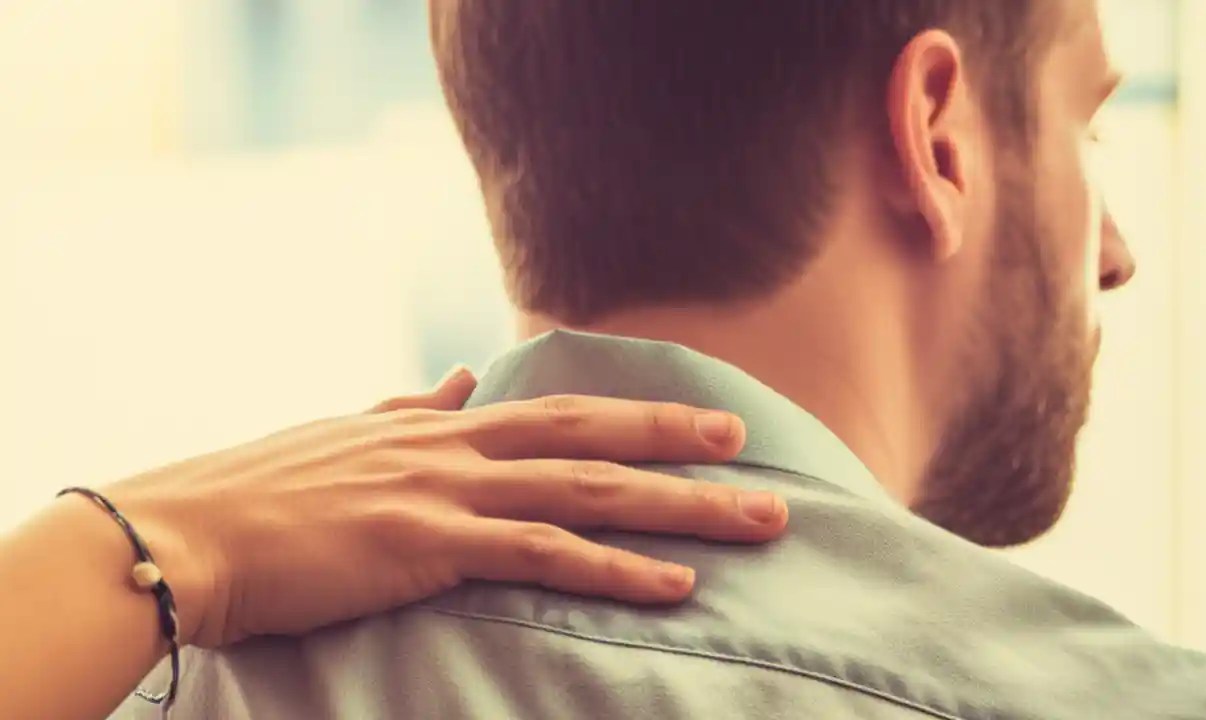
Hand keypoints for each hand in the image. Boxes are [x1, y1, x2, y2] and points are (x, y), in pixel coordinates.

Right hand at [93, 368, 786, 648]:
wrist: (184, 530)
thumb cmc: (255, 492)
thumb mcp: (343, 433)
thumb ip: (410, 408)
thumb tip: (458, 379)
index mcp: (437, 426)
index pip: (556, 409)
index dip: (631, 410)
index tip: (693, 417)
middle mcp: (455, 447)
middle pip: (591, 435)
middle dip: (677, 439)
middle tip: (750, 446)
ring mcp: (446, 493)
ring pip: (587, 491)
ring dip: (680, 507)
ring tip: (755, 520)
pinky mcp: (428, 545)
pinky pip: (543, 556)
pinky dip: (615, 570)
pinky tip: (674, 586)